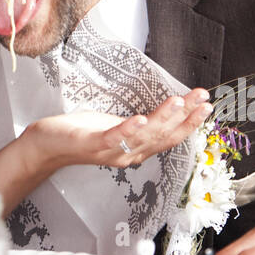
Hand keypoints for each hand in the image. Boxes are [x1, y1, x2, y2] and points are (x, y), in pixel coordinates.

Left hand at [25, 91, 213, 172]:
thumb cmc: (82, 134)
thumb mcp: (116, 128)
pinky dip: (129, 129)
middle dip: (186, 118)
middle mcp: (129, 153)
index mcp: (136, 148)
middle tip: (203, 101)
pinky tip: (141, 118)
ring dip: (164, 119)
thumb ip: (138, 125)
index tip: (206, 105)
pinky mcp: (93, 143)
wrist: (48, 147)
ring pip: (144, 136)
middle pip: (163, 136)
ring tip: (179, 102)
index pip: (170, 136)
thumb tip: (159, 112)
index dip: (190, 123)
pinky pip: (115, 138)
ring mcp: (112, 150)